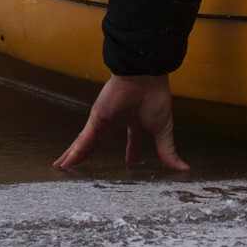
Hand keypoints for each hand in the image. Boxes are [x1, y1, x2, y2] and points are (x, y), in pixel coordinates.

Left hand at [54, 73, 188, 171]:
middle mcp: (117, 121)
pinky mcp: (96, 119)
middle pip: (100, 143)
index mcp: (136, 121)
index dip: (132, 152)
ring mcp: (104, 120)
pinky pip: (84, 140)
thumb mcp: (162, 130)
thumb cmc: (155, 97)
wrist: (145, 76)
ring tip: (63, 167)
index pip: (133, 140)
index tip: (130, 163)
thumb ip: (167, 151)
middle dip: (90, 155)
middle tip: (80, 167)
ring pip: (85, 143)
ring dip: (74, 155)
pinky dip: (75, 152)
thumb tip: (184, 169)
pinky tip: (67, 164)